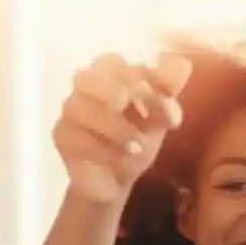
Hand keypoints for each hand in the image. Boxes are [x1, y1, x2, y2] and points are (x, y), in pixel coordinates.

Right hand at [53, 52, 192, 204]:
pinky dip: (104, 149)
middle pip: (85, 76)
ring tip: (138, 146)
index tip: (168, 100)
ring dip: (114, 126)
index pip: (113, 62)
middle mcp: (84, 90)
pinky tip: (124, 157)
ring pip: (78, 107)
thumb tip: (183, 64)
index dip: (139, 76)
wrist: (117, 182)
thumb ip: (168, 92)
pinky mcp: (61, 138)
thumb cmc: (136, 141)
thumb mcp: (159, 119)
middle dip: (114, 90)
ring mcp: (69, 113)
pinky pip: (75, 137)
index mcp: (108, 76)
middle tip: (141, 112)